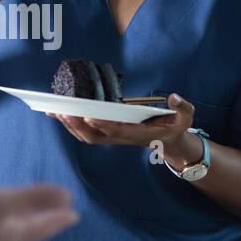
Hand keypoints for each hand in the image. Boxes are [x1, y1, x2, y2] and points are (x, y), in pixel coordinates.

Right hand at [0, 184, 77, 240]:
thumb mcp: (3, 201)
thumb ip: (33, 198)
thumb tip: (64, 197)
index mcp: (10, 235)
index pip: (41, 228)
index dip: (58, 220)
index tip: (73, 213)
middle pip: (29, 232)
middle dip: (47, 222)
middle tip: (62, 215)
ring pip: (14, 230)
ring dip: (29, 221)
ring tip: (37, 213)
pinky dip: (10, 219)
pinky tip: (4, 214)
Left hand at [47, 93, 202, 168]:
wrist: (168, 143)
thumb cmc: (175, 127)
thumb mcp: (186, 118)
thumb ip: (183, 108)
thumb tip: (174, 97)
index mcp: (138, 134)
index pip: (117, 130)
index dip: (102, 125)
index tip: (88, 116)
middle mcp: (121, 137)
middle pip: (94, 136)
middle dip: (77, 125)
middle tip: (62, 111)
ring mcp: (112, 137)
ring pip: (86, 136)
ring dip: (70, 125)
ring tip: (54, 111)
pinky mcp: (107, 134)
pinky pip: (85, 132)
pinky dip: (71, 124)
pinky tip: (59, 114)